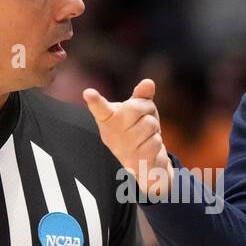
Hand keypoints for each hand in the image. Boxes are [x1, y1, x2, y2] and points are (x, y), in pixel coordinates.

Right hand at [82, 78, 171, 198]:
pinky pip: (156, 141)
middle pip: (135, 108)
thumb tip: (149, 83)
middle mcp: (111, 134)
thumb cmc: (137, 129)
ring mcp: (123, 149)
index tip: (89, 93)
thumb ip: (141, 96)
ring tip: (146, 134)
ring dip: (154, 126)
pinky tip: (148, 147)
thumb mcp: (138, 110)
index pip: (100, 109)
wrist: (143, 162)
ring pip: (149, 124)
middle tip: (144, 118)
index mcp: (108, 118)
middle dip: (147, 109)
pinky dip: (157, 141)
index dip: (95, 101)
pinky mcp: (136, 161)